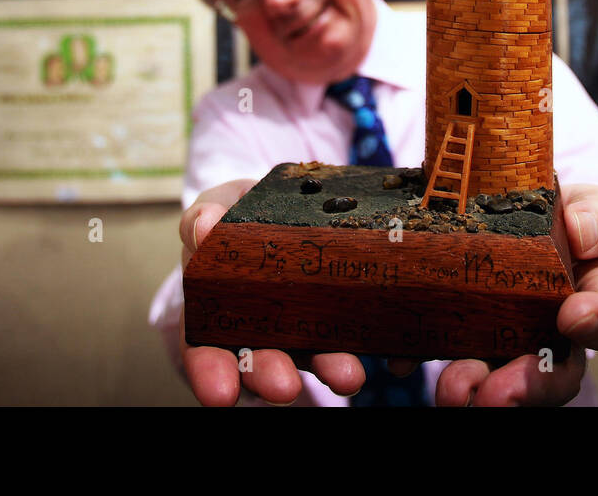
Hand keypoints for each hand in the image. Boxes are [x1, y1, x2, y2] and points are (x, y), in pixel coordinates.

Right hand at [177, 179, 368, 405]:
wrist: (286, 201)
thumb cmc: (239, 211)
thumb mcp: (217, 207)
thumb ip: (206, 217)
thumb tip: (202, 229)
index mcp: (215, 308)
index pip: (203, 350)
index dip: (210, 374)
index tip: (220, 394)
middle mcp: (258, 328)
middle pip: (260, 363)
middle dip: (271, 377)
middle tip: (284, 388)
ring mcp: (302, 324)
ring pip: (312, 354)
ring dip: (328, 367)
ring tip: (348, 378)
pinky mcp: (342, 314)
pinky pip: (358, 332)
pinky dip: (373, 343)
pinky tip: (395, 355)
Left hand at [428, 183, 597, 405]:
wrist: (526, 215)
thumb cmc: (572, 218)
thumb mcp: (595, 207)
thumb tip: (582, 230)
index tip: (572, 317)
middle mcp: (559, 332)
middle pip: (554, 373)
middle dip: (527, 387)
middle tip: (497, 393)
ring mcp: (513, 339)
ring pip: (502, 376)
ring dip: (476, 384)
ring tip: (452, 388)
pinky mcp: (468, 333)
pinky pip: (449, 351)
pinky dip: (423, 357)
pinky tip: (403, 358)